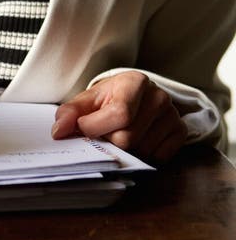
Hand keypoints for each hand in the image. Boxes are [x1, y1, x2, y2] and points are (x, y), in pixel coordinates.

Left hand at [51, 71, 187, 163]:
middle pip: (128, 138)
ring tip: (123, 133)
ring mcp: (172, 114)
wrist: (133, 96)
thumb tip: (59, 132)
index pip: (119, 114)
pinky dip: (144, 156)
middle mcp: (158, 96)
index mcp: (134, 82)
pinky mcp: (180, 131)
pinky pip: (159, 157)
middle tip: (107, 131)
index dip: (96, 128)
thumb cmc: (108, 99)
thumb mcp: (86, 101)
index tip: (84, 128)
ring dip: (127, 150)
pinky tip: (139, 140)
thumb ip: (69, 114)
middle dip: (110, 140)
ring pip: (142, 151)